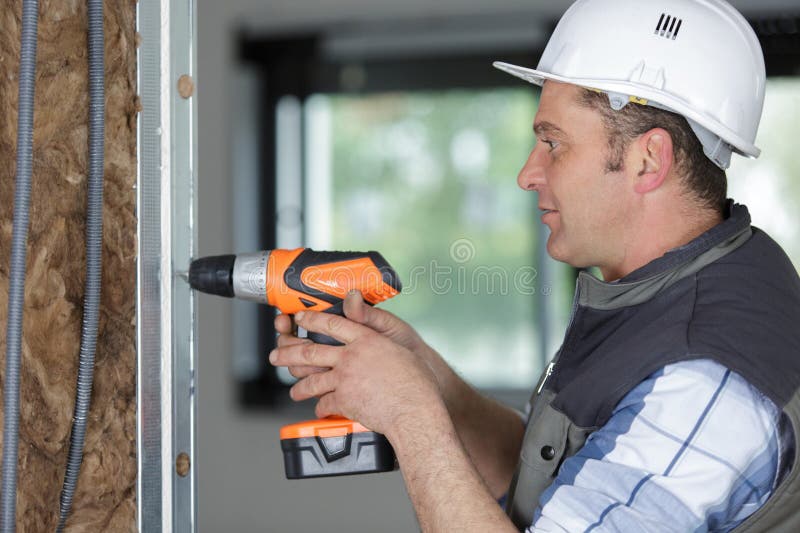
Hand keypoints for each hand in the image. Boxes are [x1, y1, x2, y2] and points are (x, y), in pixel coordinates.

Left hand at [268, 304, 442, 439]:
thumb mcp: (399, 345)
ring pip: (311, 381)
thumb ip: (377, 330)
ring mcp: (344, 379)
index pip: (332, 324)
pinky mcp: (343, 400)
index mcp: (366, 339)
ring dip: (299, 387)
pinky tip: (319, 409)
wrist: (414, 409)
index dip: (312, 320)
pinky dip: (320, 407)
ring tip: (294, 391)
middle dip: (288, 353)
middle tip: (276, 354)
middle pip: (310, 351)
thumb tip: (363, 317)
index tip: (300, 318)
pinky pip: (324, 403)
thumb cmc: (416, 381)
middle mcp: (351, 356)